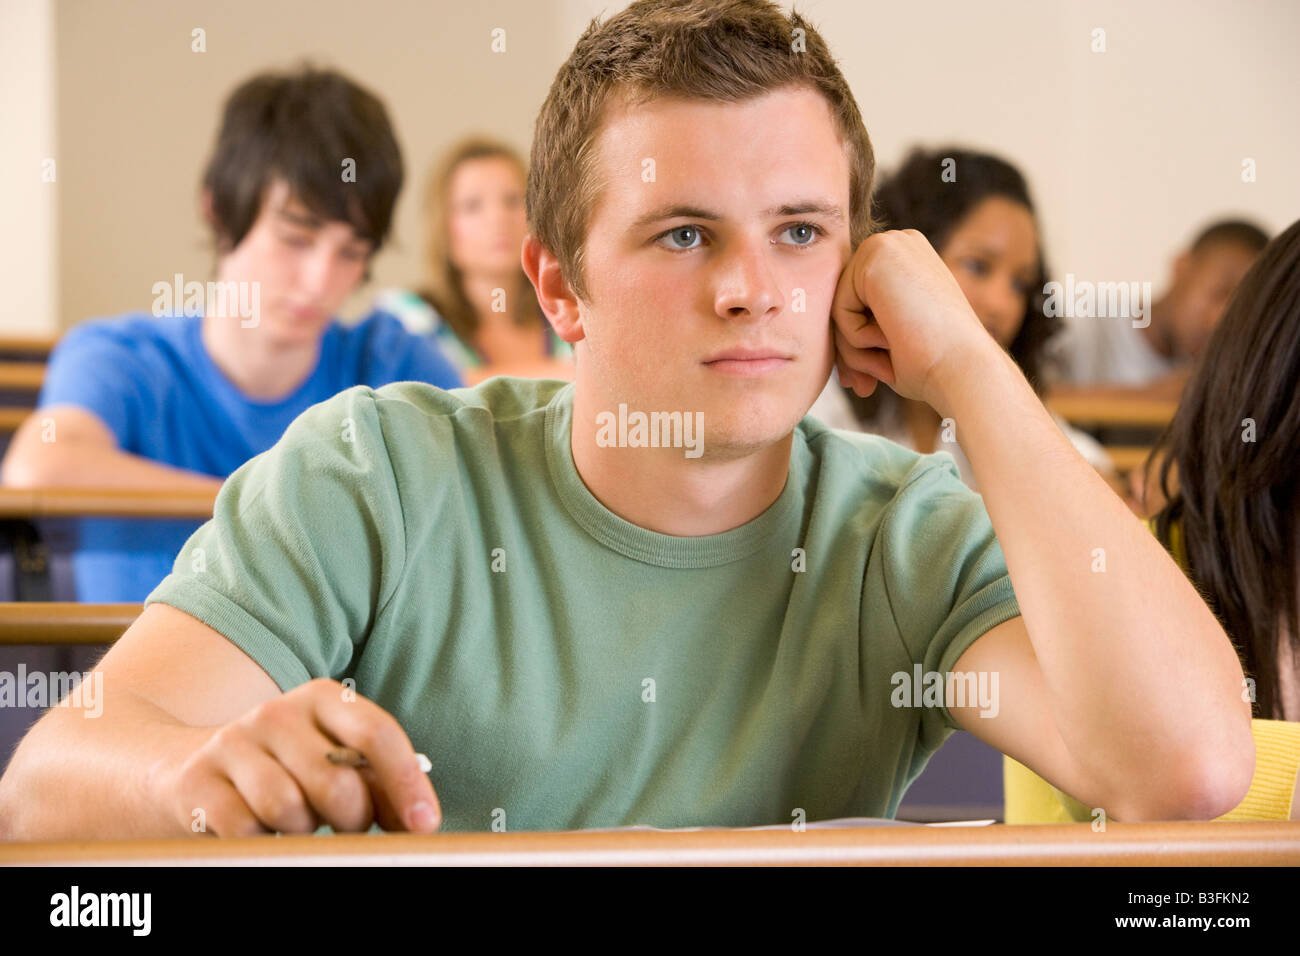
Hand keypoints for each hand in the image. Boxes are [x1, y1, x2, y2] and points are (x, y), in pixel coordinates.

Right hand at [160, 678, 440, 836]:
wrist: (189, 767)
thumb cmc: (286, 769)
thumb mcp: (334, 761)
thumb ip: (376, 783)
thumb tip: (418, 819)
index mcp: (323, 698)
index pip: (377, 733)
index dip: (406, 782)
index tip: (425, 824)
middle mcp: (277, 713)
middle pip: (336, 782)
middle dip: (353, 818)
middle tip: (346, 823)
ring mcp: (232, 743)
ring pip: (288, 807)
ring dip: (302, 829)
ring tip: (297, 819)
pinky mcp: (197, 781)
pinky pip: (245, 828)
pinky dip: (261, 840)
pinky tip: (258, 826)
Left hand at [830, 229, 999, 413]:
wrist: (962, 370)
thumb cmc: (935, 366)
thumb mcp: (892, 340)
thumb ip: (861, 327)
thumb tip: (832, 335)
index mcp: (906, 263)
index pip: (855, 304)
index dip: (855, 346)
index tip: (863, 382)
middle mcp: (898, 244)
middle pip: (842, 302)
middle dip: (848, 349)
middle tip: (863, 387)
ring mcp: (888, 245)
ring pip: (837, 306)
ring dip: (853, 348)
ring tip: (885, 364)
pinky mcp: (876, 254)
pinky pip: (838, 307)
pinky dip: (855, 336)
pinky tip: (889, 340)